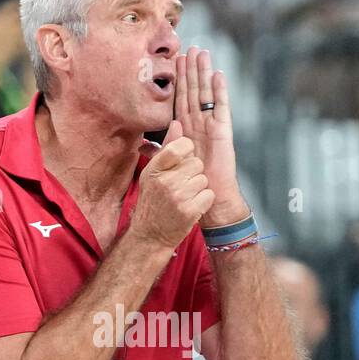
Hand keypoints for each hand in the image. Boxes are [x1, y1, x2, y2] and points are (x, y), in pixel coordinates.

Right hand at [129, 121, 212, 250]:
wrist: (150, 235)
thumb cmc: (153, 202)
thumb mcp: (152, 174)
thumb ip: (166, 149)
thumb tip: (177, 123)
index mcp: (155, 170)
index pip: (179, 147)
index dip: (187, 149)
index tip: (185, 157)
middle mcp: (165, 182)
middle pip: (196, 164)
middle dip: (193, 173)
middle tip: (182, 185)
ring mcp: (178, 197)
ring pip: (203, 179)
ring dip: (199, 188)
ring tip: (185, 197)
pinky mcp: (189, 211)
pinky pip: (208, 195)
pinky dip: (204, 201)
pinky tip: (192, 206)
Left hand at [174, 46, 244, 225]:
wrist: (209, 196)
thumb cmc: (190, 182)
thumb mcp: (169, 162)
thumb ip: (159, 149)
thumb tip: (143, 143)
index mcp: (185, 128)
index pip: (180, 98)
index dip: (178, 79)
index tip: (174, 60)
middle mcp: (198, 123)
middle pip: (194, 90)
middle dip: (191, 69)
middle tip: (189, 47)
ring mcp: (211, 124)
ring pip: (206, 93)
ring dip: (204, 73)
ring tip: (202, 53)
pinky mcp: (222, 130)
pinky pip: (221, 107)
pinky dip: (220, 91)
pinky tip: (218, 75)